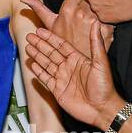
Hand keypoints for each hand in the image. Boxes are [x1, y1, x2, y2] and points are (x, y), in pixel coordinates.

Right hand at [22, 0, 123, 128]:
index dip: (50, 38)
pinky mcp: (58, 90)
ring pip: (46, 64)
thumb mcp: (101, 62)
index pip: (61, 45)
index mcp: (78, 59)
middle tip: (29, 36)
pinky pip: (45, 79)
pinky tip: (31, 65)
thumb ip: (96, 43)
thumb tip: (96, 23)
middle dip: (40, 44)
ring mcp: (62, 79)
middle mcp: (69, 68)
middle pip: (51, 53)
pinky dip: (38, 72)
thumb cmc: (104, 87)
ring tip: (27, 47)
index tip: (40, 30)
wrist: (100, 109)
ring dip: (37, 56)